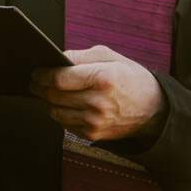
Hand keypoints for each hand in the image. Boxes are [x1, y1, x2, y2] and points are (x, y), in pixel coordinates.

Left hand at [30, 45, 165, 141]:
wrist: (154, 110)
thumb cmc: (130, 78)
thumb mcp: (111, 57)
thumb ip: (80, 56)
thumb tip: (56, 58)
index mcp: (102, 79)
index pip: (58, 79)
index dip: (41, 75)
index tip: (36, 72)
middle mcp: (98, 102)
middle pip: (52, 96)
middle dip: (40, 87)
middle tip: (36, 81)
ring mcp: (95, 121)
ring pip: (54, 111)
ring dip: (48, 101)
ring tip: (50, 92)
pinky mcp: (93, 134)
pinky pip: (64, 123)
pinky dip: (60, 113)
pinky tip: (65, 104)